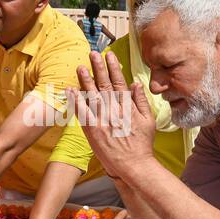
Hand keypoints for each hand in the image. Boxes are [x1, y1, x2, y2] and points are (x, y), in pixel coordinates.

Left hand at [70, 51, 155, 180]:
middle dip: (98, 67)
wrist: (134, 165)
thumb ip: (141, 100)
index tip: (109, 55)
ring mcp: (103, 120)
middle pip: (104, 84)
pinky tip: (70, 90)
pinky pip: (83, 113)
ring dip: (86, 80)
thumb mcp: (149, 120)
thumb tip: (136, 83)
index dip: (113, 67)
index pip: (119, 82)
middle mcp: (115, 110)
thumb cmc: (142, 144)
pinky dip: (76, 101)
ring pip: (92, 95)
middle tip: (93, 53)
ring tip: (80, 67)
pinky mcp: (93, 130)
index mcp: (128, 106)